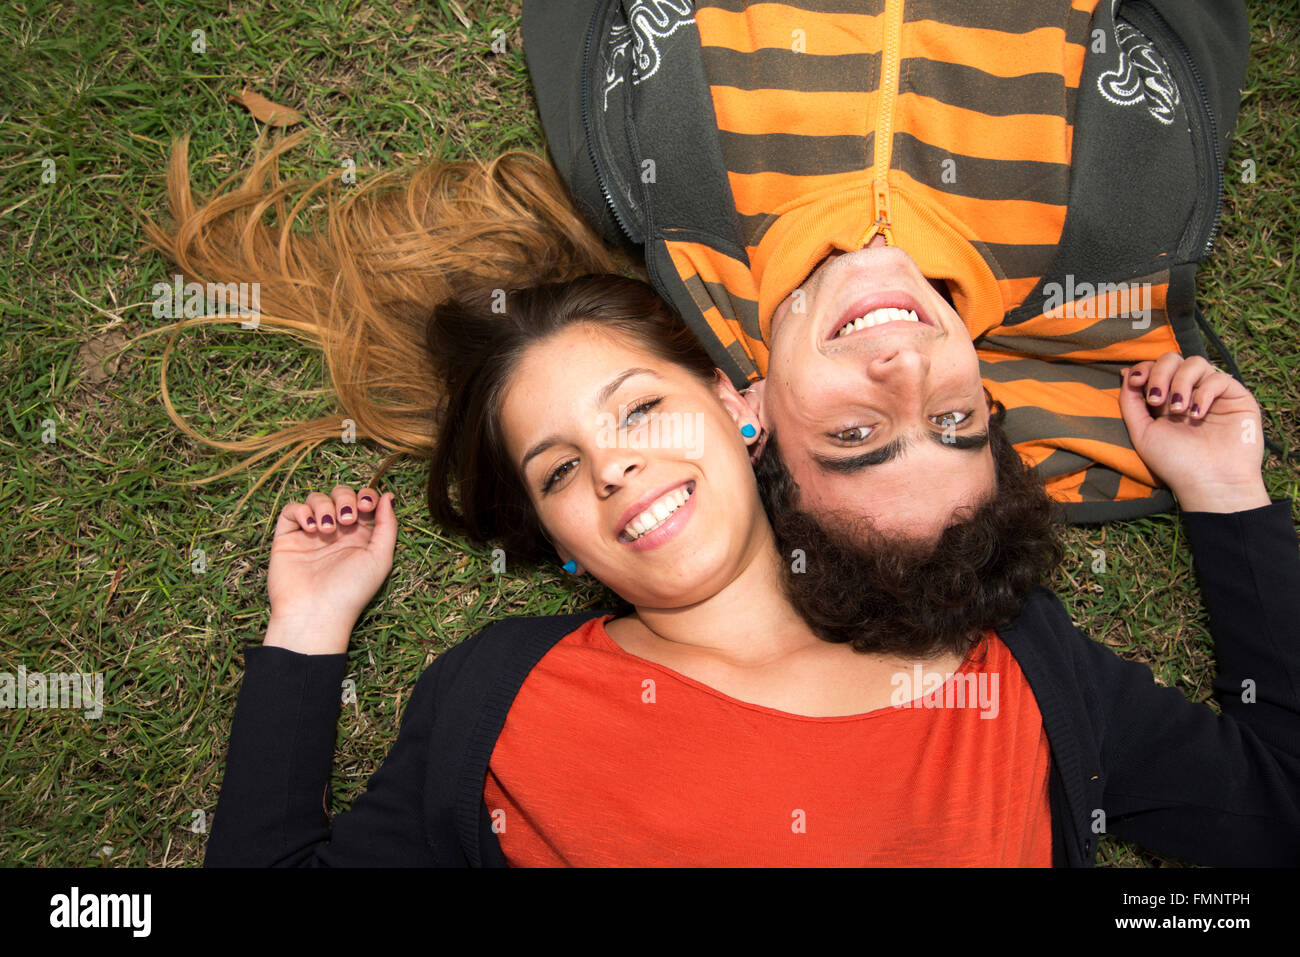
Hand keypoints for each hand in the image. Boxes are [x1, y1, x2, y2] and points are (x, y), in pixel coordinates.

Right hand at [265, 485, 397, 653]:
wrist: (315, 613)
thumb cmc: (351, 591)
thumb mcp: (380, 558)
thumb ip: (387, 525)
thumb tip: (388, 495)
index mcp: (360, 535)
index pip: (363, 501)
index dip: (366, 495)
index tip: (366, 506)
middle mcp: (337, 532)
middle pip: (340, 493)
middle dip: (345, 498)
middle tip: (347, 520)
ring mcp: (311, 533)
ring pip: (316, 498)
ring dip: (324, 506)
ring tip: (327, 529)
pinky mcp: (288, 537)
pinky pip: (291, 510)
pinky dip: (302, 511)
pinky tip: (311, 529)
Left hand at [1119, 353, 1268, 512]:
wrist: (1209, 484)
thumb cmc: (1175, 463)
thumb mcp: (1143, 432)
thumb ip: (1131, 403)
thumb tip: (1125, 373)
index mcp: (1165, 400)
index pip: (1154, 368)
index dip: (1144, 369)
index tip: (1136, 381)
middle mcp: (1188, 393)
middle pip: (1173, 359)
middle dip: (1160, 374)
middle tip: (1157, 400)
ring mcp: (1212, 394)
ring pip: (1196, 363)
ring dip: (1181, 382)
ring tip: (1178, 410)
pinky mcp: (1236, 397)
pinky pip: (1219, 378)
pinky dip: (1204, 393)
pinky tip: (1197, 415)